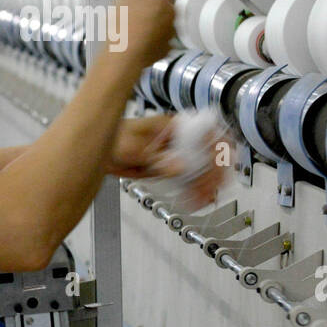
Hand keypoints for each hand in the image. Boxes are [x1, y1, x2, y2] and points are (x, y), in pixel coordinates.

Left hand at [106, 114, 226, 208]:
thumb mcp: (133, 148)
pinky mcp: (170, 168)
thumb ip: (156, 157)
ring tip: (206, 198)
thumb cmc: (114, 138)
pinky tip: (196, 200)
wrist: (103, 150)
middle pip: (207, 152)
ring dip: (205, 184)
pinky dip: (193, 190)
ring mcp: (176, 154)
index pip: (204, 131)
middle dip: (213, 170)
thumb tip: (179, 166)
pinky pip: (187, 180)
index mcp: (173, 125)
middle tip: (213, 186)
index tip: (223, 161)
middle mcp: (179, 139)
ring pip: (200, 169)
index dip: (217, 145)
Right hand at [109, 0, 175, 67]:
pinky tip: (135, 35)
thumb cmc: (123, 25)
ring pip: (162, 16)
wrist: (125, 53)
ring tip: (130, 20)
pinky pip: (159, 34)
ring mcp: (171, 28)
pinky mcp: (167, 45)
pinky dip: (150, 33)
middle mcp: (172, 8)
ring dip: (149, 16)